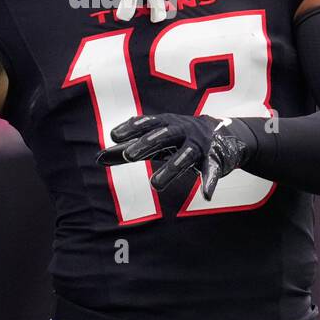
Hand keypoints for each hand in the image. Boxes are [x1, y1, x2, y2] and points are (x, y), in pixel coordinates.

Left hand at [98, 113, 255, 200]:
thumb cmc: (176, 139)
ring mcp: (199, 145)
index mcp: (165, 124)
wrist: (222, 134)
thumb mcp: (152, 143)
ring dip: (170, 168)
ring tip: (154, 185)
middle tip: (129, 155)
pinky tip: (206, 195)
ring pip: (184, 156)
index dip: (131, 128)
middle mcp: (182, 130)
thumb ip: (126, 151)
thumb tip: (97, 159)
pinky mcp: (215, 159)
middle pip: (164, 135)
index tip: (114, 136)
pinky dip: (209, 183)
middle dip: (147, 143)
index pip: (146, 123)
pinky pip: (211, 171)